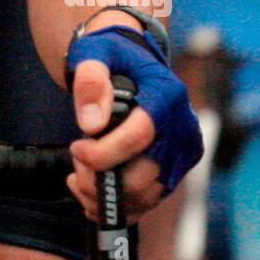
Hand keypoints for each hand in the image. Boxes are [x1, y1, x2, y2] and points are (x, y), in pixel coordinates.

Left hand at [64, 23, 203, 222]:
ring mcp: (183, 153)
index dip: (102, 153)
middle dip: (101, 179)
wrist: (130, 60)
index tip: (75, 148)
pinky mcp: (176, 170)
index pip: (139, 137)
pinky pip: (147, 201)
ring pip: (146, 196)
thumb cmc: (110, 54)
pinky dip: (116, 205)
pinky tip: (90, 188)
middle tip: (75, 160)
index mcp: (168, 95)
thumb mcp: (94, 53)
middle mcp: (184, 127)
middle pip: (144, 175)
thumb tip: (91, 124)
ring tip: (79, 174)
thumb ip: (90, 81)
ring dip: (105, 197)